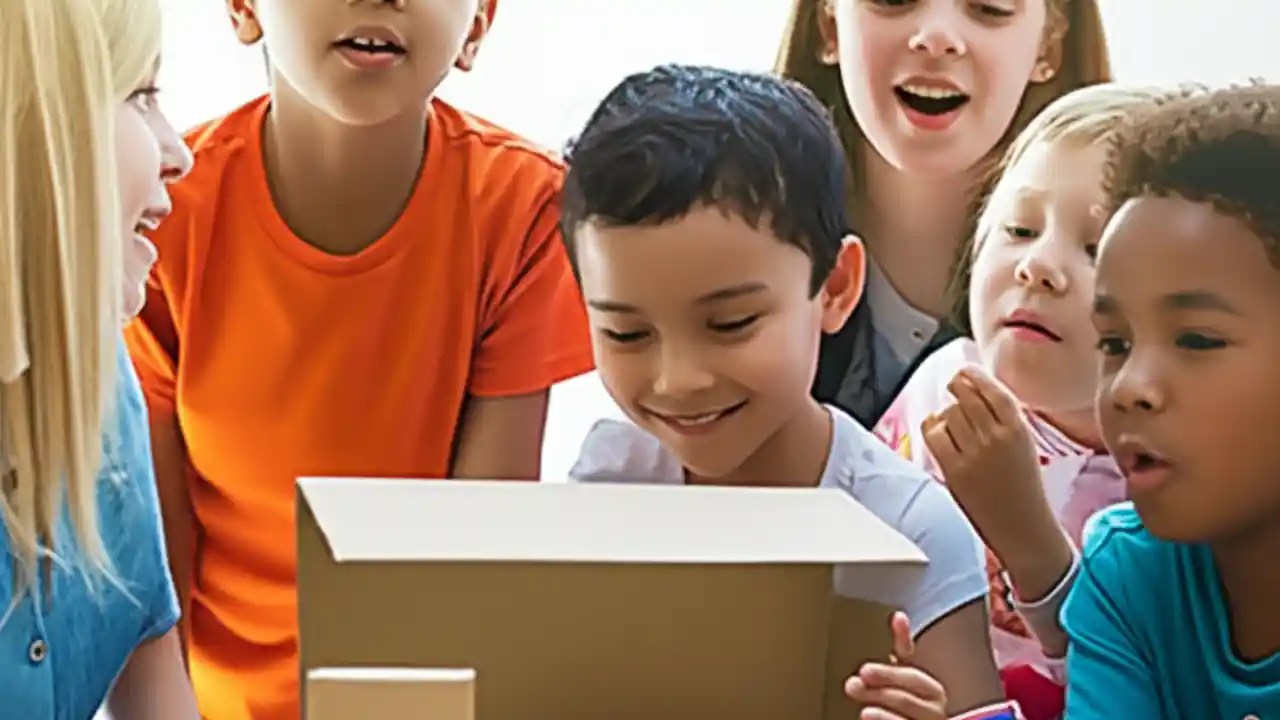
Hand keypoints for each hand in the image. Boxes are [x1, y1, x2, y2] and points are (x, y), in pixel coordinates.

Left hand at [845, 612, 946, 719]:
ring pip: (906, 719)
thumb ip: (903, 646)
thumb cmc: (907, 697)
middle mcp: (934, 710)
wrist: (911, 719)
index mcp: (932, 689)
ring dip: (884, 715)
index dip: (888, 674)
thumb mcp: (903, 671)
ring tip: (865, 712)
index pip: (912, 678)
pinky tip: (870, 718)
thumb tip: (899, 616)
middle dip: (878, 692)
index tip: (864, 670)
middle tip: (853, 685)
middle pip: (905, 699)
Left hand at [920, 366, 1052, 566]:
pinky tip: (939, 432)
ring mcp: (974, 454)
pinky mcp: (955, 470)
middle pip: (967, 396)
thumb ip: (1004, 419)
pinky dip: (933, 427)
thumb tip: (976, 389)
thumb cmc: (1023, 485)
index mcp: (1018, 429)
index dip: (975, 376)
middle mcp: (996, 438)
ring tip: (954, 423)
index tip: (965, 372)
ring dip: (948, 413)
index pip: (992, 390)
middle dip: (957, 387)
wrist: (1022, 526)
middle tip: (954, 386)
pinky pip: (934, 434)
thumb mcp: (1024, 444)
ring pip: (949, 413)